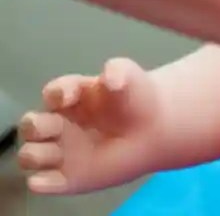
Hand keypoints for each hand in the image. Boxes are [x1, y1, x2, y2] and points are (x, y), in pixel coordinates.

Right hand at [18, 58, 161, 194]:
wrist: (155, 126)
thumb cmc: (135, 97)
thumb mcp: (130, 75)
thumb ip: (119, 70)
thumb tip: (110, 78)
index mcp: (68, 96)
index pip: (53, 93)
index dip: (57, 94)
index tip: (66, 96)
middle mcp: (56, 123)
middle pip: (31, 126)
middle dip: (33, 125)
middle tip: (53, 127)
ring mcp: (60, 151)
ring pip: (30, 155)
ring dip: (33, 155)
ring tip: (54, 153)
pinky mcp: (69, 177)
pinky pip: (45, 183)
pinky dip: (39, 183)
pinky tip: (42, 181)